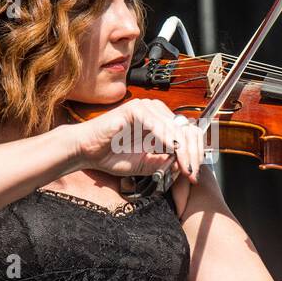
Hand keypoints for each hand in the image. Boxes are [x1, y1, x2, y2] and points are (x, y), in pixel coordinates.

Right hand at [68, 98, 203, 183]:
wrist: (86, 151)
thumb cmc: (111, 155)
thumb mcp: (145, 163)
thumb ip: (163, 162)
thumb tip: (185, 165)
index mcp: (160, 122)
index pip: (187, 132)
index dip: (195, 152)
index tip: (193, 173)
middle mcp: (156, 111)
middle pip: (185, 129)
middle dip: (193, 153)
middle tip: (192, 173)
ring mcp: (146, 107)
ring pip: (175, 127)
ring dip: (183, 149)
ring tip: (185, 166)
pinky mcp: (135, 109)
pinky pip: (157, 124)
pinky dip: (166, 139)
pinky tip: (172, 151)